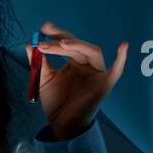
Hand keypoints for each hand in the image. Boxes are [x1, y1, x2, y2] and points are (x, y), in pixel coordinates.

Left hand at [25, 20, 127, 140]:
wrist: (61, 124)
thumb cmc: (56, 102)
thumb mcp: (44, 79)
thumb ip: (39, 62)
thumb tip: (30, 44)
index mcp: (74, 61)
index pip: (67, 42)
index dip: (56, 33)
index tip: (43, 28)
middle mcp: (86, 64)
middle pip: (77, 46)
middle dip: (61, 41)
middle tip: (44, 42)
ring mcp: (96, 72)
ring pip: (91, 51)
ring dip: (77, 45)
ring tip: (60, 44)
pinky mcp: (105, 84)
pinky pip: (116, 70)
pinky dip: (121, 59)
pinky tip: (123, 46)